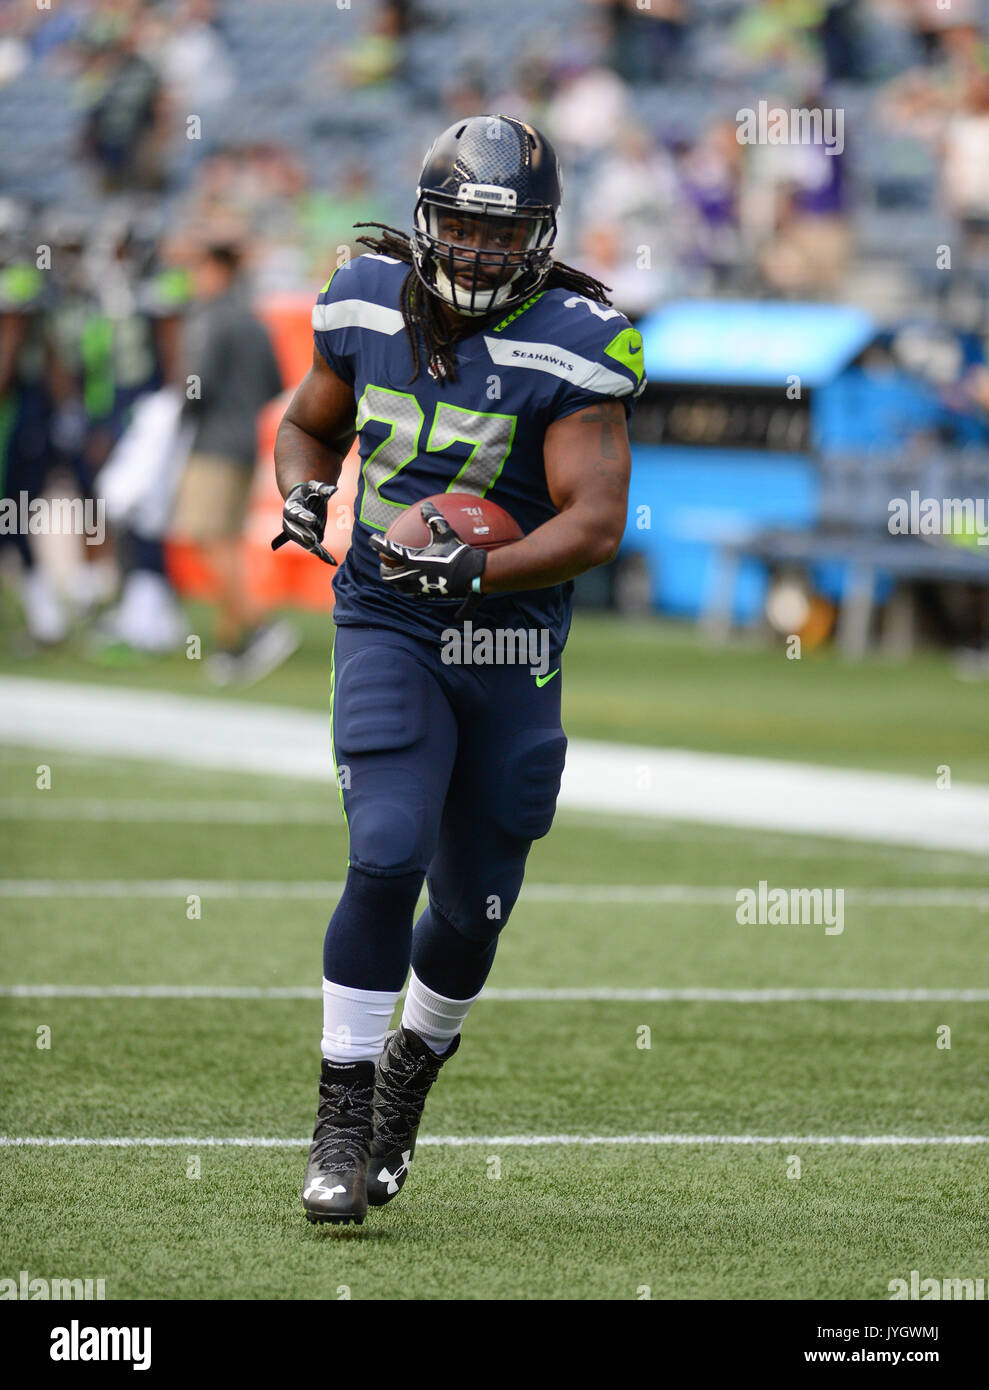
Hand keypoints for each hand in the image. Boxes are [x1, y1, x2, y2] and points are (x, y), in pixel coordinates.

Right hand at [271, 480, 337, 564]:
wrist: (303, 499)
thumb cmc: (309, 492)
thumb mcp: (314, 487)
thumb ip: (322, 489)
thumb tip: (333, 490)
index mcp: (290, 507)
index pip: (295, 513)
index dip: (304, 517)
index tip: (314, 520)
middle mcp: (289, 522)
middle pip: (295, 530)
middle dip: (304, 535)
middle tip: (313, 539)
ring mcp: (296, 533)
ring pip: (302, 542)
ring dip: (311, 548)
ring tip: (321, 553)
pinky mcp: (305, 539)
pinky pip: (313, 548)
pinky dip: (322, 554)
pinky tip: (332, 561)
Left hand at [368, 501, 485, 600]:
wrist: (470, 574)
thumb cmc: (457, 552)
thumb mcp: (445, 533)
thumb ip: (433, 519)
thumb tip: (426, 505)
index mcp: (412, 559)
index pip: (389, 550)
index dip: (378, 543)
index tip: (372, 540)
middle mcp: (411, 574)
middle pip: (388, 574)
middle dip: (383, 569)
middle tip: (383, 563)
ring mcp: (418, 586)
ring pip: (398, 586)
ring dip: (394, 580)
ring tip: (394, 576)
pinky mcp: (427, 594)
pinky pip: (412, 593)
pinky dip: (407, 589)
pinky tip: (411, 586)